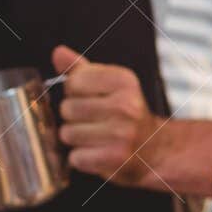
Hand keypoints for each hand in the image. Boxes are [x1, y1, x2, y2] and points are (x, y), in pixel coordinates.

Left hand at [52, 44, 159, 185]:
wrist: (153, 148)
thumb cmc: (125, 114)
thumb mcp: (109, 85)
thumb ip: (81, 69)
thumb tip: (58, 52)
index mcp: (124, 81)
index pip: (74, 81)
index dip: (74, 92)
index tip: (90, 99)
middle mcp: (126, 105)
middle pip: (67, 108)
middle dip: (73, 117)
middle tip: (93, 121)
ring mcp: (122, 132)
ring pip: (67, 133)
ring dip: (75, 139)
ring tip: (95, 137)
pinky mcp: (116, 158)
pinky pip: (75, 157)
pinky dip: (81, 159)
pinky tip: (97, 153)